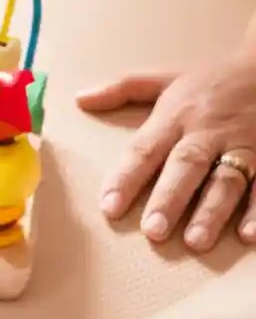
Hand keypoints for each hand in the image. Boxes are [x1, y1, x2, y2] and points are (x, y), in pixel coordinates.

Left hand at [77, 49, 255, 251]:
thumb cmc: (213, 78)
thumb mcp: (166, 77)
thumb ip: (123, 89)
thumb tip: (79, 99)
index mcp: (176, 116)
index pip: (144, 149)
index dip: (125, 178)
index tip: (108, 208)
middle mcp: (207, 132)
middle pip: (185, 166)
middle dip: (169, 199)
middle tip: (153, 231)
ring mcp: (243, 144)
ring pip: (226, 179)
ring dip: (211, 211)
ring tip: (195, 241)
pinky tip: (247, 234)